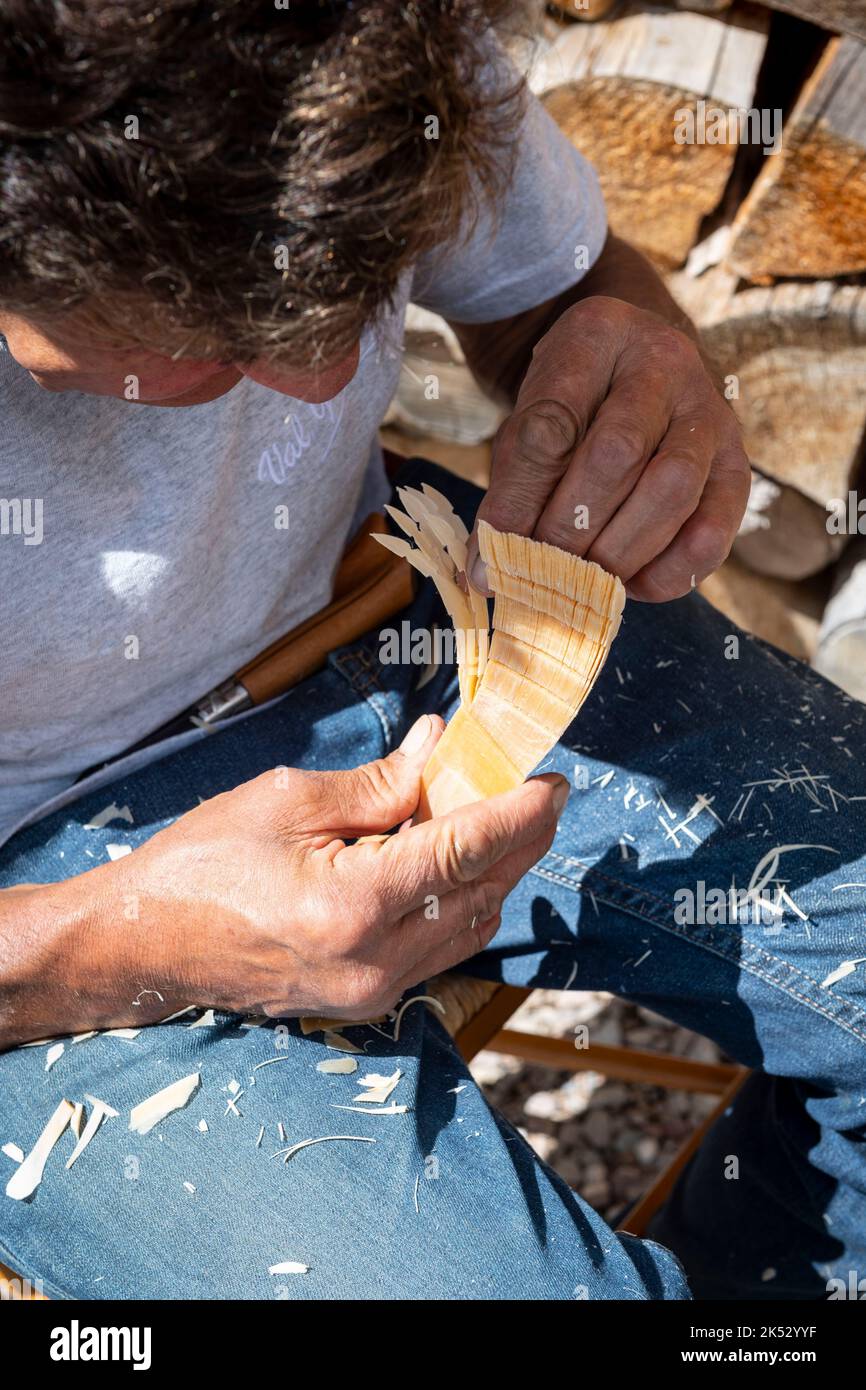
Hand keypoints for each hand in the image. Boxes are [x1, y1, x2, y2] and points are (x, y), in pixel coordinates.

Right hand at [77, 714, 566, 1023]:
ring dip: (493, 874)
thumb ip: (380, 783)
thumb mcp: (291, 801)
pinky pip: (441, 951)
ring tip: (491, 819)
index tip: (554, 782)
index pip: (467, 851)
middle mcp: (376, 962)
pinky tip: (451, 863)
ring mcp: (372, 993)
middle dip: (518, 840)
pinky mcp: (365, 1003)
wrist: (146, 945)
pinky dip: (459, 904)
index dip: (520, 812)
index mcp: (355, 906)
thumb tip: (440, 749)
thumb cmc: (203, 862)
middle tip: (534, 793)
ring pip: (470, 928)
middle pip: (483, 892)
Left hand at [469, 296, 749, 601]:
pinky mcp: (738, 463)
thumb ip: (512, 484)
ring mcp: (710, 411)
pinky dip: (671, 570)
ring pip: (674, 487)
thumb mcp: (532, 416)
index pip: (553, 424)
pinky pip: (715, 526)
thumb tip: (487, 575)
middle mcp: (664, 362)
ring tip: (584, 579)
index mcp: (597, 334)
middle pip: (618, 453)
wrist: (641, 366)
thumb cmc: (575, 401)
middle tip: (542, 568)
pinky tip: (633, 584)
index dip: (520, 500)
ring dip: (622, 549)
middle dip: (571, 526)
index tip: (491, 556)